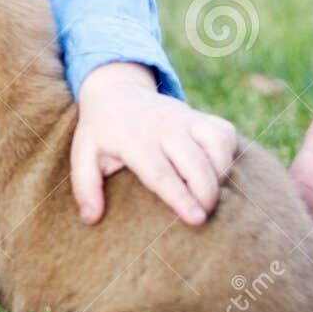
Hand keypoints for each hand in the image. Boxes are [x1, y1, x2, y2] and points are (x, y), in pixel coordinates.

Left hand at [70, 62, 237, 226]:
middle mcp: (163, 128)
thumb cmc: (101, 131)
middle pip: (195, 162)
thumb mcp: (84, 154)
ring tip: (210, 195)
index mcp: (134, 141)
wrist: (116, 91)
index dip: (181, 198)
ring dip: (221, 172)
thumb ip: (85, 187)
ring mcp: (185, 118)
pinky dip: (228, 153)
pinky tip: (217, 172)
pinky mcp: (199, 115)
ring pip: (216, 143)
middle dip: (206, 192)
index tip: (196, 220)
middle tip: (204, 215)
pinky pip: (224, 132)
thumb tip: (90, 219)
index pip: (161, 173)